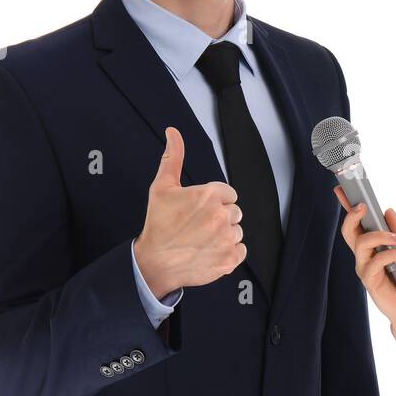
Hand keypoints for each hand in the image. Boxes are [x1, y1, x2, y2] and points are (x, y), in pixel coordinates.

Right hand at [134, 126, 246, 296]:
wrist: (154, 262)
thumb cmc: (158, 225)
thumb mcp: (162, 187)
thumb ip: (173, 157)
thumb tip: (173, 133)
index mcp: (208, 195)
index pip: (228, 194)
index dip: (214, 201)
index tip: (200, 210)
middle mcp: (221, 216)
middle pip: (234, 212)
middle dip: (220, 217)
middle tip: (199, 225)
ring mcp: (226, 239)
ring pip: (237, 231)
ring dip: (224, 235)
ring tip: (202, 239)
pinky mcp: (230, 259)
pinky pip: (241, 250)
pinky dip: (229, 252)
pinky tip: (210, 250)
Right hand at [333, 186, 395, 329]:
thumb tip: (388, 211)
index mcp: (374, 246)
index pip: (358, 223)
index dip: (348, 206)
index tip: (341, 188)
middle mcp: (365, 255)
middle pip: (349, 231)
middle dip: (352, 215)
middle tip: (363, 206)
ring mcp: (365, 267)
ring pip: (362, 243)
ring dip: (382, 236)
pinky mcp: (368, 280)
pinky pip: (376, 261)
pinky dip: (393, 254)